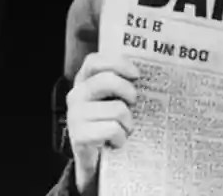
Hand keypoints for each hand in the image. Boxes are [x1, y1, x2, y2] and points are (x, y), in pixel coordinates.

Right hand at [67, 53, 139, 195]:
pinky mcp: (80, 135)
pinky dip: (121, 138)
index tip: (136, 74)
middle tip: (133, 104)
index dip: (117, 63)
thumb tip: (147, 74)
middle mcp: (76, 95)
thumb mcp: (110, 101)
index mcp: (83, 82)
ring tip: (124, 129)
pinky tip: (117, 142)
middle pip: (108, 81)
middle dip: (128, 92)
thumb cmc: (108, 124)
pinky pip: (113, 130)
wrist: (94, 160)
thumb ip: (119, 84)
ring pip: (117, 109)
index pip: (94, 61)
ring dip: (128, 123)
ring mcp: (76, 115)